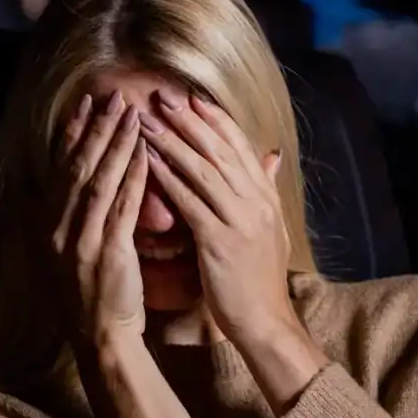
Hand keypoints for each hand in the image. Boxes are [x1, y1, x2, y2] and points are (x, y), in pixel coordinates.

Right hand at [52, 91, 149, 340]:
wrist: (101, 338)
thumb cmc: (91, 296)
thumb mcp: (65, 254)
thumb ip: (61, 219)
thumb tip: (50, 188)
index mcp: (50, 226)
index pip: (61, 169)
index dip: (72, 134)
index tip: (85, 104)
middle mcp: (61, 228)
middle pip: (78, 168)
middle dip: (95, 129)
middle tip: (112, 96)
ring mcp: (83, 240)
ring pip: (99, 181)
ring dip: (115, 145)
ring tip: (131, 114)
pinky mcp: (108, 253)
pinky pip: (122, 208)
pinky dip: (133, 178)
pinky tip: (145, 155)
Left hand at [142, 93, 328, 413]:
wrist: (266, 321)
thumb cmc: (261, 280)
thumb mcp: (272, 229)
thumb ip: (267, 190)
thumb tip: (271, 156)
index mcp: (266, 197)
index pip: (239, 147)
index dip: (214, 119)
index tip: (191, 97)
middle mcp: (255, 201)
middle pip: (218, 149)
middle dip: (188, 120)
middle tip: (160, 95)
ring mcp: (239, 220)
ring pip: (202, 169)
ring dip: (171, 141)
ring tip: (145, 120)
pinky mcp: (220, 241)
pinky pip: (190, 201)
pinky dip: (168, 177)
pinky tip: (147, 161)